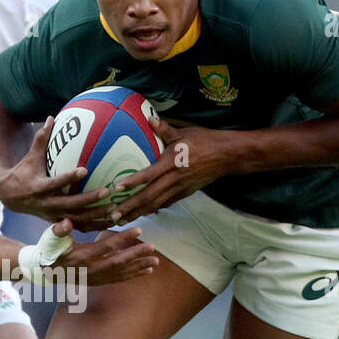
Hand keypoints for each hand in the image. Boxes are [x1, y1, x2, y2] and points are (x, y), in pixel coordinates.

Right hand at [0, 117, 116, 230]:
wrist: (10, 197)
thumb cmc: (24, 172)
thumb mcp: (30, 157)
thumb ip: (41, 139)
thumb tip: (51, 117)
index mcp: (38, 187)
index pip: (55, 183)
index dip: (69, 177)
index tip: (85, 170)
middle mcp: (46, 204)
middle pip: (70, 205)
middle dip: (89, 200)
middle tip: (108, 191)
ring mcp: (53, 216)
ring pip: (77, 220)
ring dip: (96, 216)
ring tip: (115, 209)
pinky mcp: (59, 222)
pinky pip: (79, 227)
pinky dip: (94, 225)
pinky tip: (111, 222)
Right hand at [52, 223, 159, 285]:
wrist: (46, 271)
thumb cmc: (50, 250)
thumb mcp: (51, 238)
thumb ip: (59, 230)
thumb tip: (66, 222)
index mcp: (81, 257)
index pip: (105, 247)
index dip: (122, 239)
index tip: (138, 230)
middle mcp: (91, 270)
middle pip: (117, 262)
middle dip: (136, 255)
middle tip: (152, 247)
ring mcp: (96, 278)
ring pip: (121, 273)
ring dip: (139, 267)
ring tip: (155, 261)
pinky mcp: (99, 282)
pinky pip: (119, 279)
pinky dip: (133, 275)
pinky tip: (146, 271)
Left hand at [104, 116, 232, 223]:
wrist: (226, 156)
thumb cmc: (204, 141)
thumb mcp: (183, 133)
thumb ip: (164, 129)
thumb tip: (149, 118)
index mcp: (171, 163)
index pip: (149, 175)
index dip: (133, 182)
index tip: (117, 188)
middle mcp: (174, 179)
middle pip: (149, 196)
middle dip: (130, 207)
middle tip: (112, 215)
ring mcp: (179, 189)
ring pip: (156, 204)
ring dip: (138, 213)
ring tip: (122, 220)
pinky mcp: (184, 193)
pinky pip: (165, 204)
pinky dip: (152, 210)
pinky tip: (141, 214)